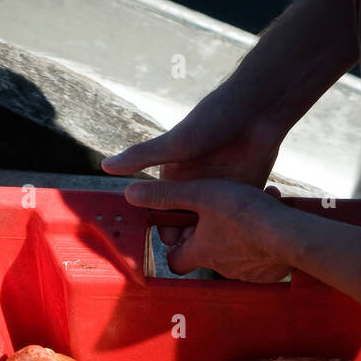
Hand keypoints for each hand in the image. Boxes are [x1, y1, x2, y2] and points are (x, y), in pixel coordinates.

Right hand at [102, 87, 284, 244]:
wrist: (256, 110)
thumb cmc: (212, 121)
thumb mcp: (175, 143)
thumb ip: (143, 156)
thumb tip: (105, 165)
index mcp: (174, 180)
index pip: (163, 216)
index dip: (167, 232)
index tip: (176, 245)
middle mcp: (194, 189)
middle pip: (187, 227)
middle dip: (191, 241)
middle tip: (201, 251)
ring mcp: (219, 193)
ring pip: (212, 228)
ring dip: (214, 240)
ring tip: (223, 248)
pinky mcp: (243, 194)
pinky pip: (235, 219)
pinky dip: (236, 229)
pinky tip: (242, 239)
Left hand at [124, 178, 291, 281]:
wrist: (288, 236)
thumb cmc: (243, 213)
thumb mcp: (200, 194)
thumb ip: (166, 194)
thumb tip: (129, 193)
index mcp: (199, 251)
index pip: (174, 260)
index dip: (173, 244)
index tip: (180, 227)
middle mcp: (219, 267)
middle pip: (205, 253)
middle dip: (208, 234)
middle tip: (219, 210)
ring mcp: (245, 273)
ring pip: (234, 252)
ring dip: (237, 233)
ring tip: (250, 208)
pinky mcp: (267, 273)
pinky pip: (259, 257)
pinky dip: (260, 242)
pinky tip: (272, 219)